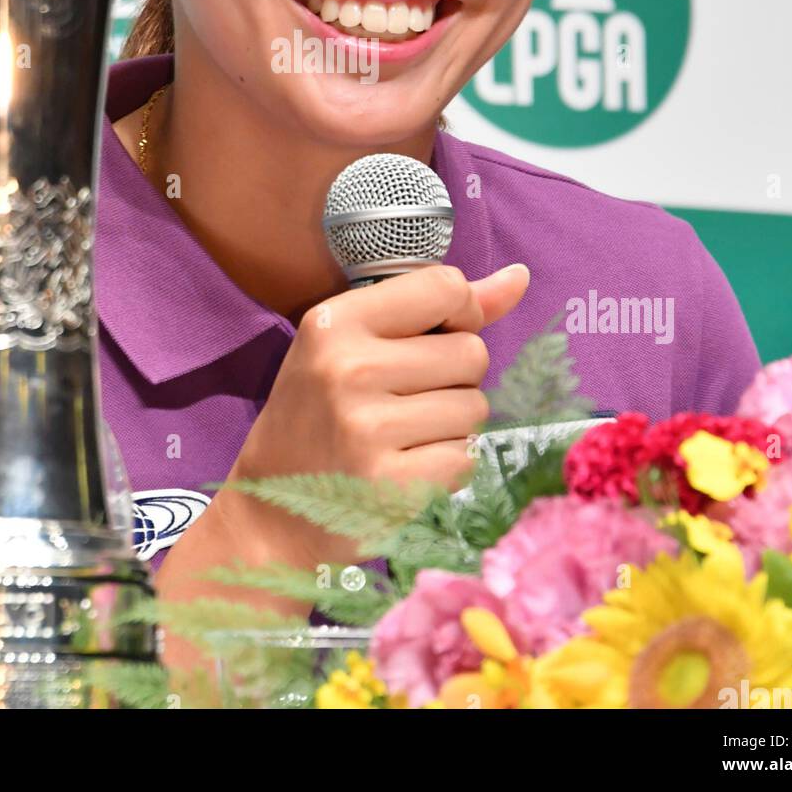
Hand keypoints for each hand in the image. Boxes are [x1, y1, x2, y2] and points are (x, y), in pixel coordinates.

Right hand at [223, 262, 530, 564]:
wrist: (272, 513)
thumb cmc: (319, 416)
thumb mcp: (355, 347)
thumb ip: (438, 309)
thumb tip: (518, 277)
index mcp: (335, 323)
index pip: (444, 287)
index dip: (462, 312)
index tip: (439, 336)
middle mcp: (349, 369)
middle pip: (471, 352)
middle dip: (457, 377)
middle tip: (407, 398)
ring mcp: (368, 430)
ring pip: (475, 407)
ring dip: (454, 423)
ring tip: (404, 435)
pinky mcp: (391, 486)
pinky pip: (466, 457)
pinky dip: (449, 465)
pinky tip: (408, 469)